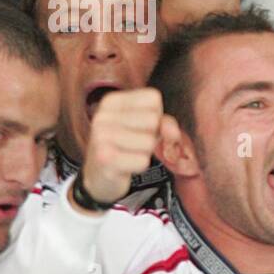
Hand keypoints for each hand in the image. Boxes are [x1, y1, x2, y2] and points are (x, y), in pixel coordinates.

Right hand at [79, 88, 163, 206]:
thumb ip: (165, 122)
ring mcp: (101, 137)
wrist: (98, 175)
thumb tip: (174, 132)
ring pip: (149, 142)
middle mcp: (103, 115)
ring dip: (145, 151)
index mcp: (112, 101)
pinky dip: (139, 165)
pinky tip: (124, 164)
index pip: (153, 98)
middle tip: (134, 142)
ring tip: (128, 153)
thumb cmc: (126, 145)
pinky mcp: (105, 159)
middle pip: (153, 120)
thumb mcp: (145, 127)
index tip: (140, 125)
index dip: (156, 115)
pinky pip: (143, 161)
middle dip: (151, 134)